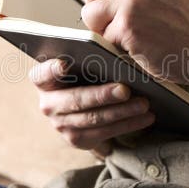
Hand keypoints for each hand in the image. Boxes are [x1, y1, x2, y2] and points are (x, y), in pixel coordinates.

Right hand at [30, 59, 154, 157]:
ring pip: (94, 119)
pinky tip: (145, 117)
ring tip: (144, 104)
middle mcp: (48, 104)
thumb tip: (110, 48)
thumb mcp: (82, 63)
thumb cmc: (86, 74)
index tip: (64, 64)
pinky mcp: (76, 139)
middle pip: (76, 100)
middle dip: (102, 95)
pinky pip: (105, 133)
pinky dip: (128, 124)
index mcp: (43, 79)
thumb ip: (87, 56)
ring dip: (122, 112)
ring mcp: (61, 125)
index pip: (43, 73)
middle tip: (125, 90)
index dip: (52, 70)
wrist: (87, 102)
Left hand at [80, 0, 188, 81]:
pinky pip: (103, 37)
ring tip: (124, 33)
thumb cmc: (185, 22)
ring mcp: (133, 0)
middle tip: (111, 18)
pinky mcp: (128, 26)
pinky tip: (136, 46)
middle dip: (95, 4)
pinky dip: (115, 46)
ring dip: (102, 27)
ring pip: (90, 11)